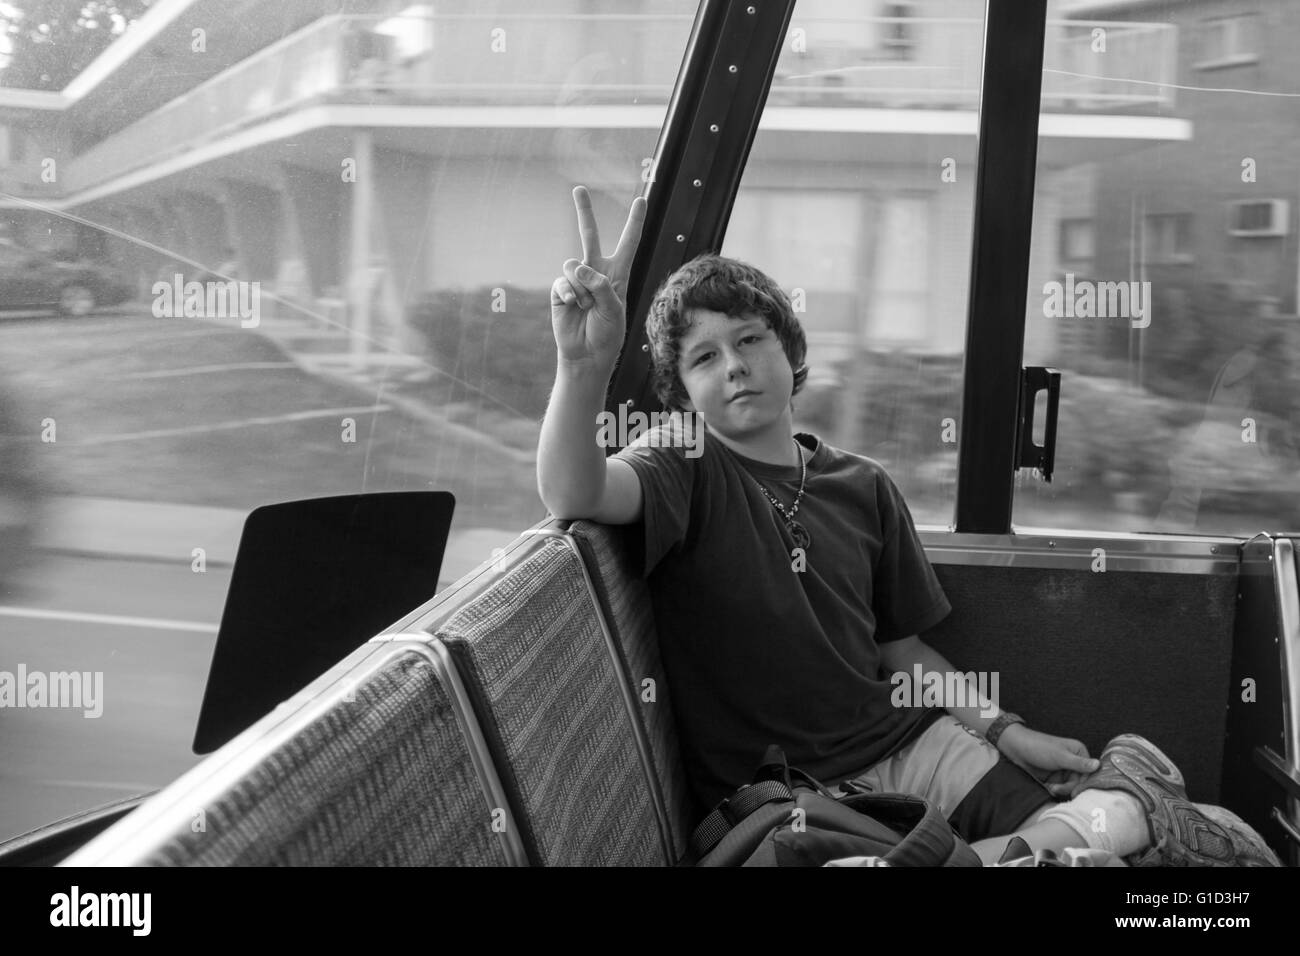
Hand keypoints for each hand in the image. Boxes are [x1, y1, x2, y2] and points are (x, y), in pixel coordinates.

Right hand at [551, 186, 645, 368]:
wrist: (586, 355)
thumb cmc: (608, 335)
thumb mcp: (614, 310)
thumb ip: (601, 285)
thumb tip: (579, 267)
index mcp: (618, 274)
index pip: (628, 243)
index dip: (635, 222)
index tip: (641, 201)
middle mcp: (596, 272)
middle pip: (590, 235)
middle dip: (584, 212)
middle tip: (579, 188)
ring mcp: (577, 280)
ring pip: (574, 265)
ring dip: (581, 287)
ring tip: (585, 305)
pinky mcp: (560, 290)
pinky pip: (562, 281)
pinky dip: (569, 294)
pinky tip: (572, 306)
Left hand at [995, 725, 1099, 798]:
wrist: (1015, 748)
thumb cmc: (1038, 747)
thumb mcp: (1060, 756)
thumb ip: (1079, 763)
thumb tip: (1098, 765)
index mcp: (1079, 753)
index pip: (1089, 774)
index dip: (1083, 784)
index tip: (1075, 792)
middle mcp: (1074, 762)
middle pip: (1079, 783)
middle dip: (1068, 788)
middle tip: (1056, 789)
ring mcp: (1063, 770)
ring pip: (1069, 787)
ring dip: (1060, 790)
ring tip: (1050, 787)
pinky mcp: (1054, 777)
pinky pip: (1059, 788)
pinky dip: (1054, 790)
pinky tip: (1047, 788)